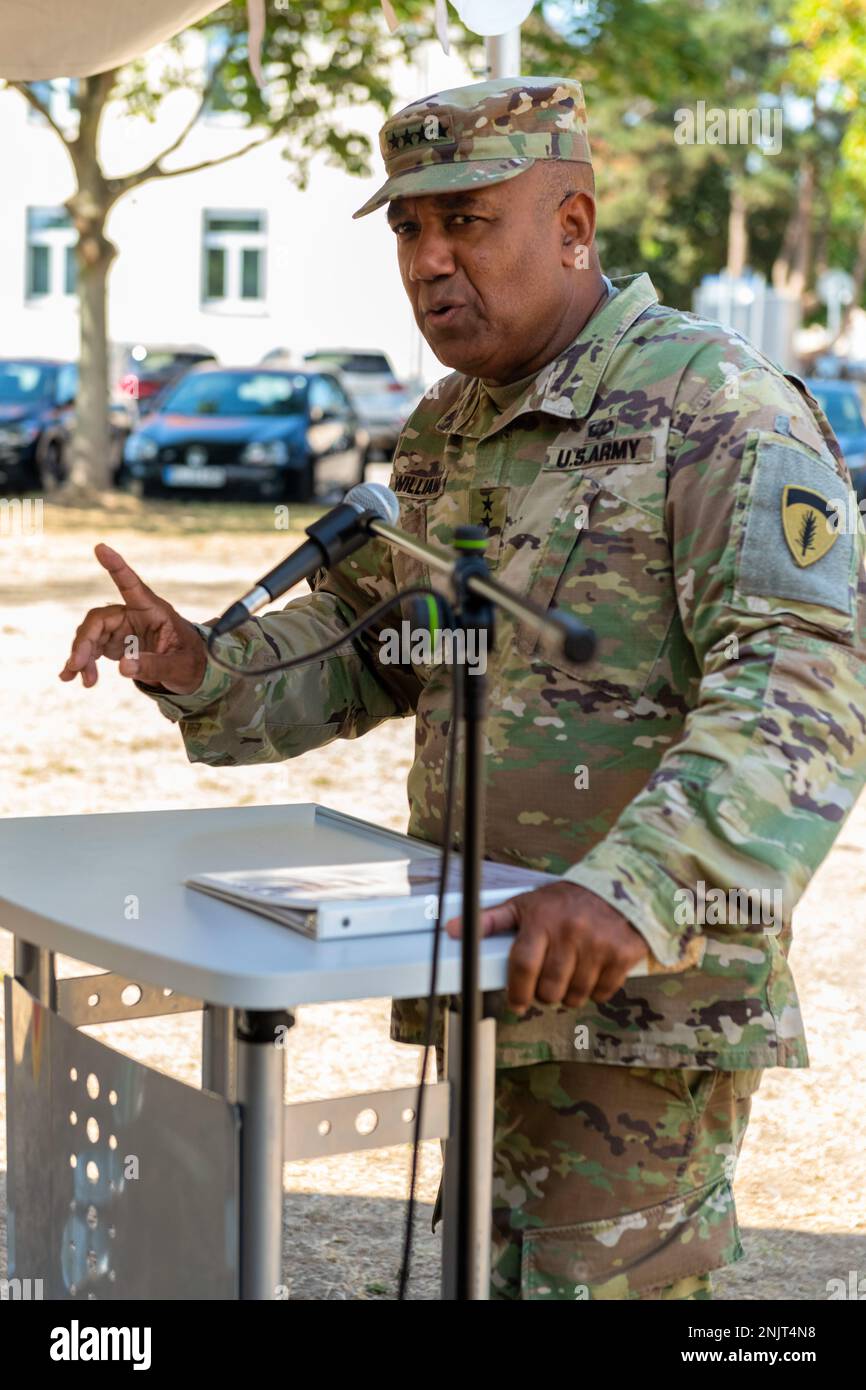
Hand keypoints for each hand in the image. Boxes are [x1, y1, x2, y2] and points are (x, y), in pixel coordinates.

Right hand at [59, 543, 207, 693]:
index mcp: (154, 610)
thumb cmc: (191, 662)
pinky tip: (71, 676)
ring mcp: (122, 628)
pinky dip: (83, 662)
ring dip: (82, 656)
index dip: (117, 566)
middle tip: (77, 665)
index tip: (100, 547)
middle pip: (99, 619)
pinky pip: (91, 648)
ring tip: (84, 681)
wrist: (191, 671)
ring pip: (91, 634)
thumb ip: (155, 665)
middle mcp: (134, 614)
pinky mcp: (115, 642)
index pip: (133, 585)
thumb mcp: (179, 667)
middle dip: (84, 642)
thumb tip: (123, 667)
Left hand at [445, 881, 647, 1013]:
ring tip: (568, 977)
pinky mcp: (622, 955)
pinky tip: (591, 973)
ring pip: (575, 995)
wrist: (618, 887)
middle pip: (549, 988)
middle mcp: (571, 932)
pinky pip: (602, 993)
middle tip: (546, 985)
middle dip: (544, 994)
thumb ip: (490, 920)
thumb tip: (451, 929)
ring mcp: (599, 945)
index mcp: (543, 920)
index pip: (523, 966)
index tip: (517, 1002)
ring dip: (569, 995)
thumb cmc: (564, 901)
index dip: (517, 992)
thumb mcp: (525, 904)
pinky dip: (595, 992)